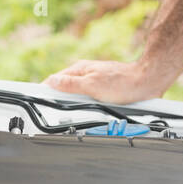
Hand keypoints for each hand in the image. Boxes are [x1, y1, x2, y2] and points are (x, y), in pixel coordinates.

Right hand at [42, 59, 170, 102]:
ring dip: (74, 104)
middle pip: (65, 88)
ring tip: (72, 113)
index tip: (35, 99)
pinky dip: (87, 106)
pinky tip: (90, 112)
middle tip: (54, 111)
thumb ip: (70, 84)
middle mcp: (86, 74)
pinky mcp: (105, 89)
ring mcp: (95, 81)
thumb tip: (51, 82)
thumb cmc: (123, 83)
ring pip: (77, 95)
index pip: (54, 79)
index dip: (44, 90)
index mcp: (79, 70)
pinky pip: (90, 99)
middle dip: (59, 99)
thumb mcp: (92, 86)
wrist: (147, 82)